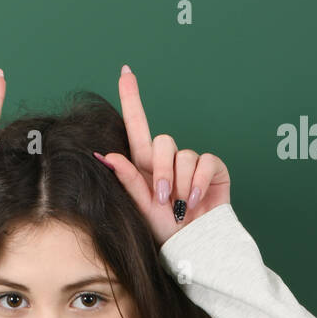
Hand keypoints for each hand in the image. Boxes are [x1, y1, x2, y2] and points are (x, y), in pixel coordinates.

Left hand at [98, 66, 230, 246]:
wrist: (194, 247)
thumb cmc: (164, 230)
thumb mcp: (141, 206)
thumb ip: (127, 179)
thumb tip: (105, 154)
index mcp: (145, 165)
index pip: (137, 125)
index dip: (131, 97)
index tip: (125, 70)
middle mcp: (168, 159)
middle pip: (162, 140)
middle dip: (161, 170)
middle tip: (163, 197)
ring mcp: (191, 163)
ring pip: (183, 154)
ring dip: (180, 182)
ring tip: (180, 205)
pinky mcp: (212, 168)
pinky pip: (205, 161)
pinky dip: (198, 181)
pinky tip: (195, 200)